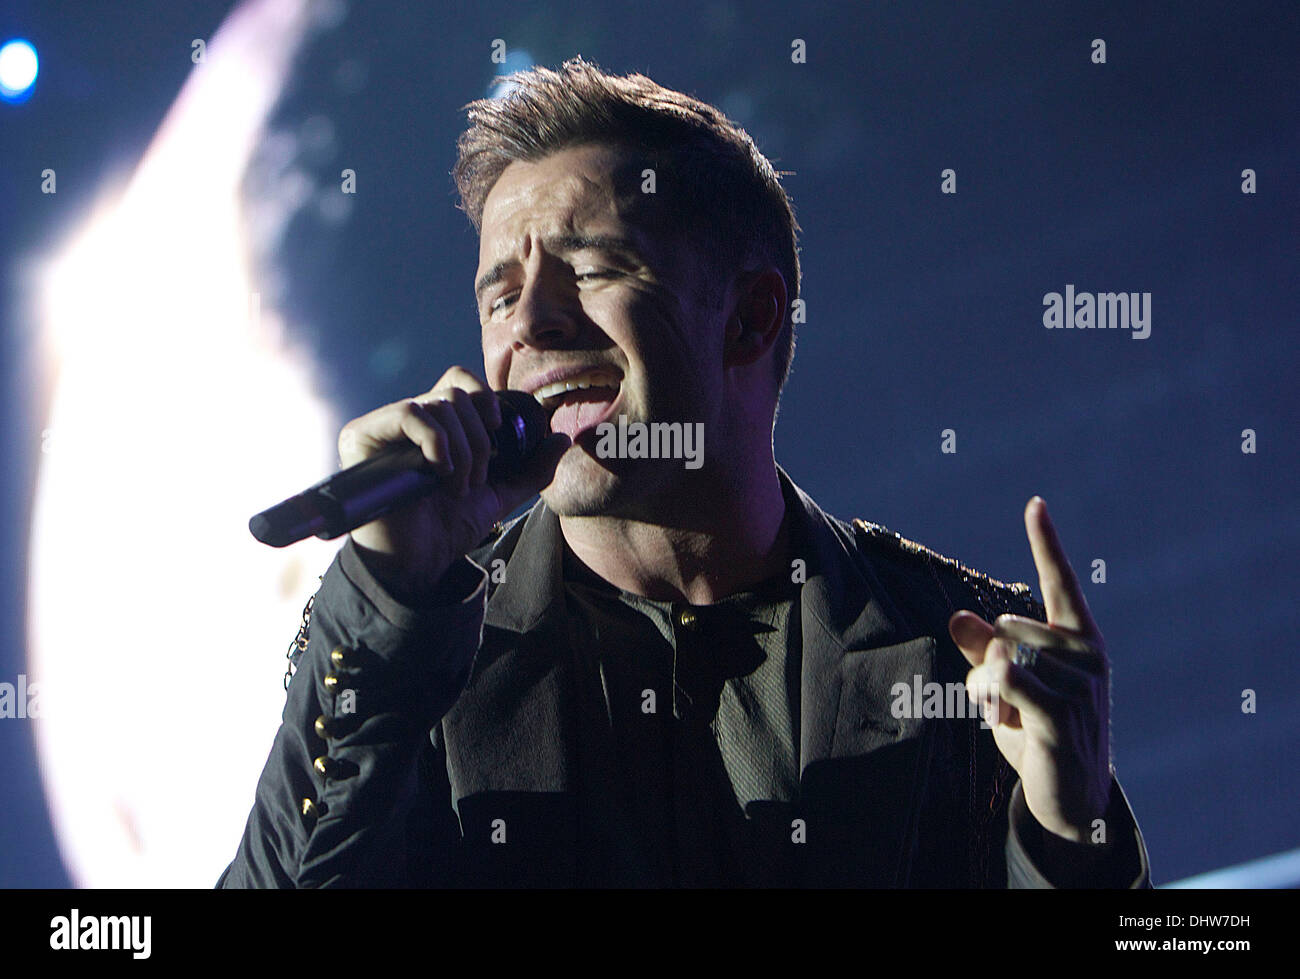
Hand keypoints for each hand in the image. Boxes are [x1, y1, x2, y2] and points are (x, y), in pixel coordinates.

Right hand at [338, 366, 569, 599]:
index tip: (497, 429)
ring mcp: (383, 427)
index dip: (483, 396)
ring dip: (461, 451)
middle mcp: (407, 420)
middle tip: (475, 481)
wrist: (420, 562)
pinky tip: (438, 472)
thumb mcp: (500, 494)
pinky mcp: (362, 436)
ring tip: (456, 487)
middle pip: (455, 394)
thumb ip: (531, 469)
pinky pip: (409, 413)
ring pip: (437, 405)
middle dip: (477, 440)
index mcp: (436, 425)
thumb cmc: (450, 528)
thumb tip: (561, 439)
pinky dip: (436, 441)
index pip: (458, 380)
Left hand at [948, 497, 1112, 842]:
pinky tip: (1004, 718)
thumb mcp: (1006, 683)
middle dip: (987, 663)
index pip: (1060, 582)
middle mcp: (1085, 655)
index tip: (1034, 503)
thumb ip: (982, 649)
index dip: (1045, 543)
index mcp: (1077, 638)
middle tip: (1006, 700)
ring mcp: (1079, 685)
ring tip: (1010, 717)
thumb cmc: (1037, 727)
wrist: (1069, 795)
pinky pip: (1008, 680)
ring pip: (997, 658)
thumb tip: (956, 617)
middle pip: (1003, 628)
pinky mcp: (1061, 715)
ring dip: (986, 691)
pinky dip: (992, 694)